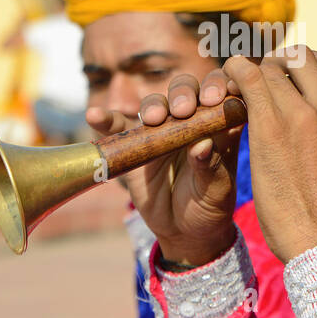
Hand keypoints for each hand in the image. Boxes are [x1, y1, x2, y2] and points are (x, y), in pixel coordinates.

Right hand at [85, 76, 240, 267]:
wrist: (184, 230)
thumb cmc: (209, 206)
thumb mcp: (217, 190)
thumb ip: (211, 166)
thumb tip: (203, 144)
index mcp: (219, 125)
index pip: (222, 93)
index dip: (218, 87)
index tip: (214, 98)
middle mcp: (190, 120)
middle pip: (186, 91)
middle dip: (183, 94)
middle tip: (182, 110)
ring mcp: (161, 130)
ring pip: (156, 104)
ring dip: (154, 106)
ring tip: (152, 118)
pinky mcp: (135, 144)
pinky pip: (118, 127)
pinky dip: (106, 119)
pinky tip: (94, 115)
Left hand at [210, 47, 316, 261]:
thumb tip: (314, 97)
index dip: (305, 65)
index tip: (289, 79)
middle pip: (302, 57)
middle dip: (279, 63)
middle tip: (262, 83)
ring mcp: (304, 114)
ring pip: (272, 67)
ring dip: (254, 72)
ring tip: (241, 89)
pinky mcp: (270, 126)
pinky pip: (248, 79)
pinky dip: (234, 74)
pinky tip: (227, 84)